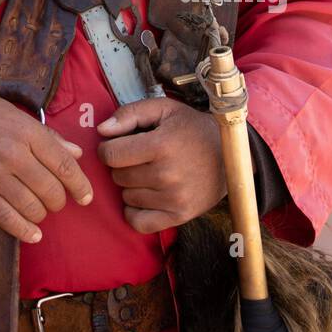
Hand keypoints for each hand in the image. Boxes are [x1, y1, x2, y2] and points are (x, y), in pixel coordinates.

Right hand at [0, 90, 92, 241]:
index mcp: (27, 132)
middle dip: (59, 201)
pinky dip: (23, 230)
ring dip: (41, 214)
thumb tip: (75, 154)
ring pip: (32, 207)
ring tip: (39, 210)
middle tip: (55, 201)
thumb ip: (47, 136)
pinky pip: (6, 218)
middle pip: (51, 190)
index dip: (80, 185)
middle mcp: (14, 154)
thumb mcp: (15, 115)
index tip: (86, 197)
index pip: (64, 164)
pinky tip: (32, 233)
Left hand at [96, 96, 225, 233]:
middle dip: (121, 166)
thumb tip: (102, 130)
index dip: (107, 149)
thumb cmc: (191, 129)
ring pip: (127, 197)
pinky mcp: (179, 216)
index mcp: (161, 145)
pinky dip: (135, 212)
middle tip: (137, 159)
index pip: (111, 155)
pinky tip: (145, 197)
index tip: (116, 146)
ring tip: (148, 173)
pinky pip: (139, 223)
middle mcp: (167, 174)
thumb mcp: (163, 109)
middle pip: (118, 176)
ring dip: (131, 186)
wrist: (229, 155)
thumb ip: (130, 114)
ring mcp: (174, 198)